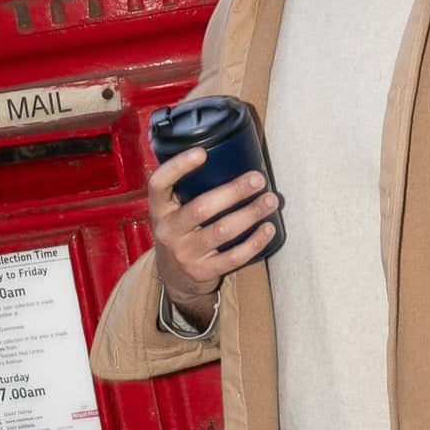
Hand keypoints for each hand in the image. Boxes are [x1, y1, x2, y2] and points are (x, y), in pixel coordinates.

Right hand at [148, 146, 276, 319]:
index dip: (177, 166)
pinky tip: (269, 228)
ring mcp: (184, 254)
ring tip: (271, 201)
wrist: (175, 278)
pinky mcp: (202, 272)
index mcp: (159, 210)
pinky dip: (255, 242)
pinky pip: (234, 257)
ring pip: (222, 231)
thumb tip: (233, 156)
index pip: (159, 184)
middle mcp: (168, 231)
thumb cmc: (182, 232)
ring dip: (251, 213)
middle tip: (258, 179)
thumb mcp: (174, 212)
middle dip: (234, 191)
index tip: (202, 152)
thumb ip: (189, 190)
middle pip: (201, 208)